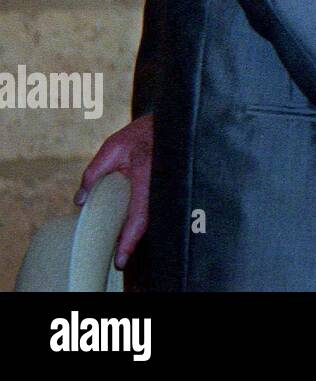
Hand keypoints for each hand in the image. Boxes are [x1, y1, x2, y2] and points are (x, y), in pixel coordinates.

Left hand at [76, 114, 153, 269]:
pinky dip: (138, 219)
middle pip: (145, 223)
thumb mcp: (112, 147)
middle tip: (118, 259)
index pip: (139, 215)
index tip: (120, 259)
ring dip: (133, 231)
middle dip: (130, 242)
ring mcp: (162, 188)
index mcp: (145, 176)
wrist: (168, 123)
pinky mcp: (161, 188)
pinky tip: (127, 224)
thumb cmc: (140, 133)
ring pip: (149, 217)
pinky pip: (150, 209)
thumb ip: (94, 172)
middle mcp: (158, 186)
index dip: (129, 240)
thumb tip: (79, 201)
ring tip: (120, 244)